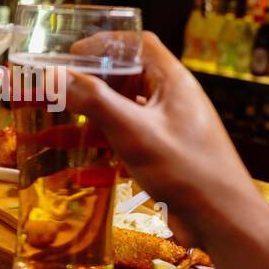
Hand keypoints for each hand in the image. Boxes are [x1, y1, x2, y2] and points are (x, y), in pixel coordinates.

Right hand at [62, 31, 264, 246]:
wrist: (224, 223)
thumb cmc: (191, 172)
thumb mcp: (135, 133)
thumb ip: (95, 102)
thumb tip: (56, 76)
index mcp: (172, 83)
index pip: (138, 46)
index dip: (104, 45)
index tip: (71, 54)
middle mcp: (170, 102)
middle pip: (122, 82)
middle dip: (84, 89)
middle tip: (49, 94)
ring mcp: (166, 132)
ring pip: (118, 119)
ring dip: (84, 127)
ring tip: (45, 136)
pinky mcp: (162, 160)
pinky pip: (124, 149)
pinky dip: (99, 158)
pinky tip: (74, 173)